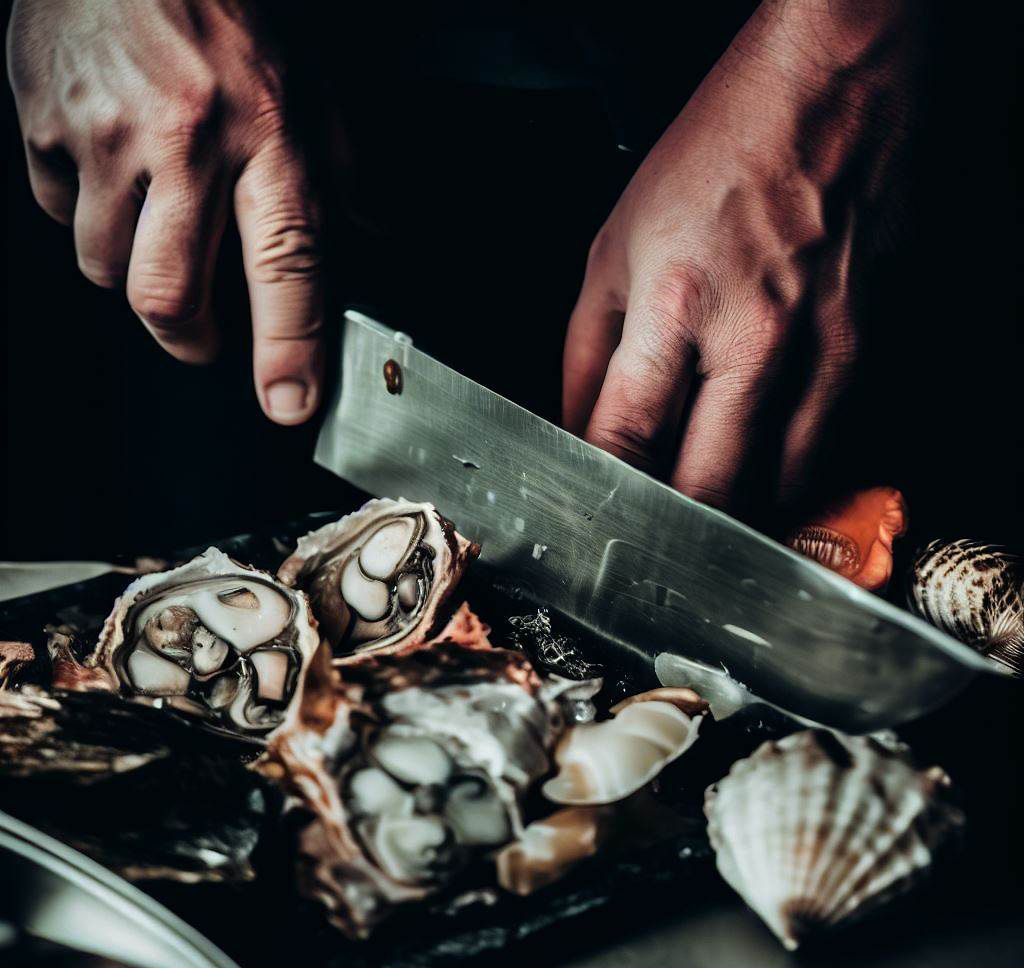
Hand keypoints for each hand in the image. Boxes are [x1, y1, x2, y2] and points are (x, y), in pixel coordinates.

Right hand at [7, 0, 323, 423]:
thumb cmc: (230, 13)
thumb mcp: (311, 91)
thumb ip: (336, 178)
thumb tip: (365, 245)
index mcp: (269, 136)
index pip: (286, 266)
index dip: (288, 347)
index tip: (288, 403)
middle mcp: (186, 141)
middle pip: (168, 297)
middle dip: (187, 341)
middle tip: (204, 338)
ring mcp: (105, 134)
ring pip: (105, 268)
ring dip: (134, 273)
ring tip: (156, 229)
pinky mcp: (43, 123)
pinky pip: (54, 213)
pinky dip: (84, 216)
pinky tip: (110, 176)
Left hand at [563, 0, 920, 510]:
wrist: (829, 92)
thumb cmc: (715, 160)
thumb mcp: (612, 249)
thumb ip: (584, 355)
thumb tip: (575, 431)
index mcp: (674, 304)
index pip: (625, 438)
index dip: (602, 494)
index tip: (591, 516)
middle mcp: (754, 337)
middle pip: (709, 486)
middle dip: (671, 525)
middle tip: (648, 530)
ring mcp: (822, 348)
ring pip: (780, 487)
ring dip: (735, 511)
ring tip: (704, 502)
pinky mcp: (867, 350)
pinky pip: (828, 450)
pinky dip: (789, 478)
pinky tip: (760, 466)